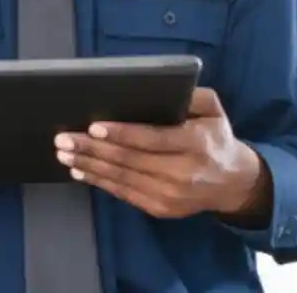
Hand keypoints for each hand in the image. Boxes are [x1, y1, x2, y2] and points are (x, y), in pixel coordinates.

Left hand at [54, 88, 271, 222]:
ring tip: (64, 154)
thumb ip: (191, 95)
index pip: (153, 139)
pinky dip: (99, 181)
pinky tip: (80, 170)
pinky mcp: (160, 209)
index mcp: (196, 144)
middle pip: (130, 160)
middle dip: (93, 149)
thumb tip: (159, 86)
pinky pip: (124, 193)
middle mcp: (183, 173)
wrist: (232, 183)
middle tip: (63, 139)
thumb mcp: (212, 110)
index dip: (122, 134)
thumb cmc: (214, 137)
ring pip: (122, 178)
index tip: (94, 126)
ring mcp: (171, 196)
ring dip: (89, 166)